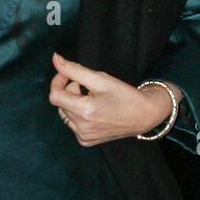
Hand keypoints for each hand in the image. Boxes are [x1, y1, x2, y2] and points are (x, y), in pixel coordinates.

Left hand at [49, 53, 178, 146]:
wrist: (144, 115)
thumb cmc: (125, 95)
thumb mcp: (101, 78)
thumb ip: (75, 69)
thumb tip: (55, 58)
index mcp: (85, 112)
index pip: (55, 96)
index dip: (58, 81)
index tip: (67, 73)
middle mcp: (82, 128)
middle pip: (61, 104)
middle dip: (70, 91)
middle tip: (89, 86)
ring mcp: (84, 137)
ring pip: (66, 114)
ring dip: (73, 103)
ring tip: (93, 99)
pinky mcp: (86, 141)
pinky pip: (73, 124)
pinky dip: (78, 115)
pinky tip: (94, 112)